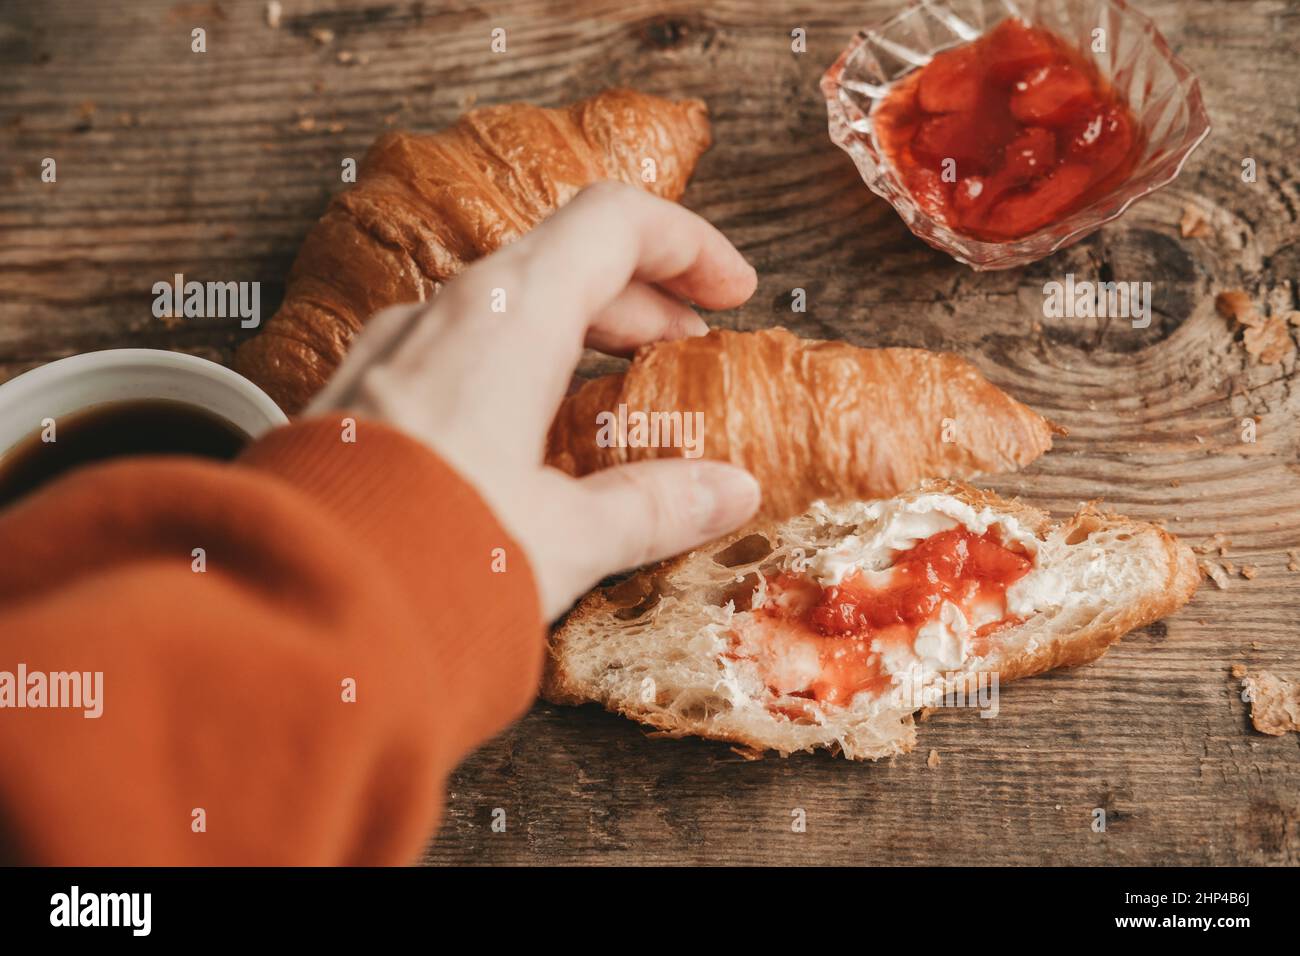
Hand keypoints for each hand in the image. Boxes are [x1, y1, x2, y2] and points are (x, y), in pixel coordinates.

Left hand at [307, 182, 761, 619]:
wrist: (289, 615)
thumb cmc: (427, 564)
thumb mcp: (566, 540)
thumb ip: (653, 507)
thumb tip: (727, 491)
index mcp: (508, 316)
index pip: (614, 224)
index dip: (687, 244)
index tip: (732, 288)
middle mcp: (442, 313)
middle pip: (563, 261)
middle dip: (641, 296)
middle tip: (689, 344)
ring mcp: (390, 348)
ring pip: (504, 304)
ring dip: (576, 330)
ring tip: (618, 390)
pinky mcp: (356, 395)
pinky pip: (452, 348)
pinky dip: (513, 364)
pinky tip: (526, 431)